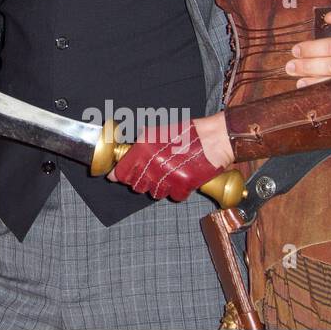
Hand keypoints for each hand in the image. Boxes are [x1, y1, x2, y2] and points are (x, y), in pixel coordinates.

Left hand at [106, 117, 225, 200]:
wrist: (213, 138)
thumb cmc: (186, 133)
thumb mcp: (156, 133)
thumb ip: (139, 148)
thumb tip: (124, 160)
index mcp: (143, 149)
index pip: (122, 172)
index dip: (119, 176)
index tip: (116, 177)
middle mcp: (153, 164)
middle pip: (137, 186)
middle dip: (141, 182)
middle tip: (149, 175)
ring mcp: (168, 176)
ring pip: (155, 193)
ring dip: (159, 187)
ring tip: (167, 176)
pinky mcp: (184, 185)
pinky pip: (174, 196)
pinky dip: (177, 191)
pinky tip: (181, 180)